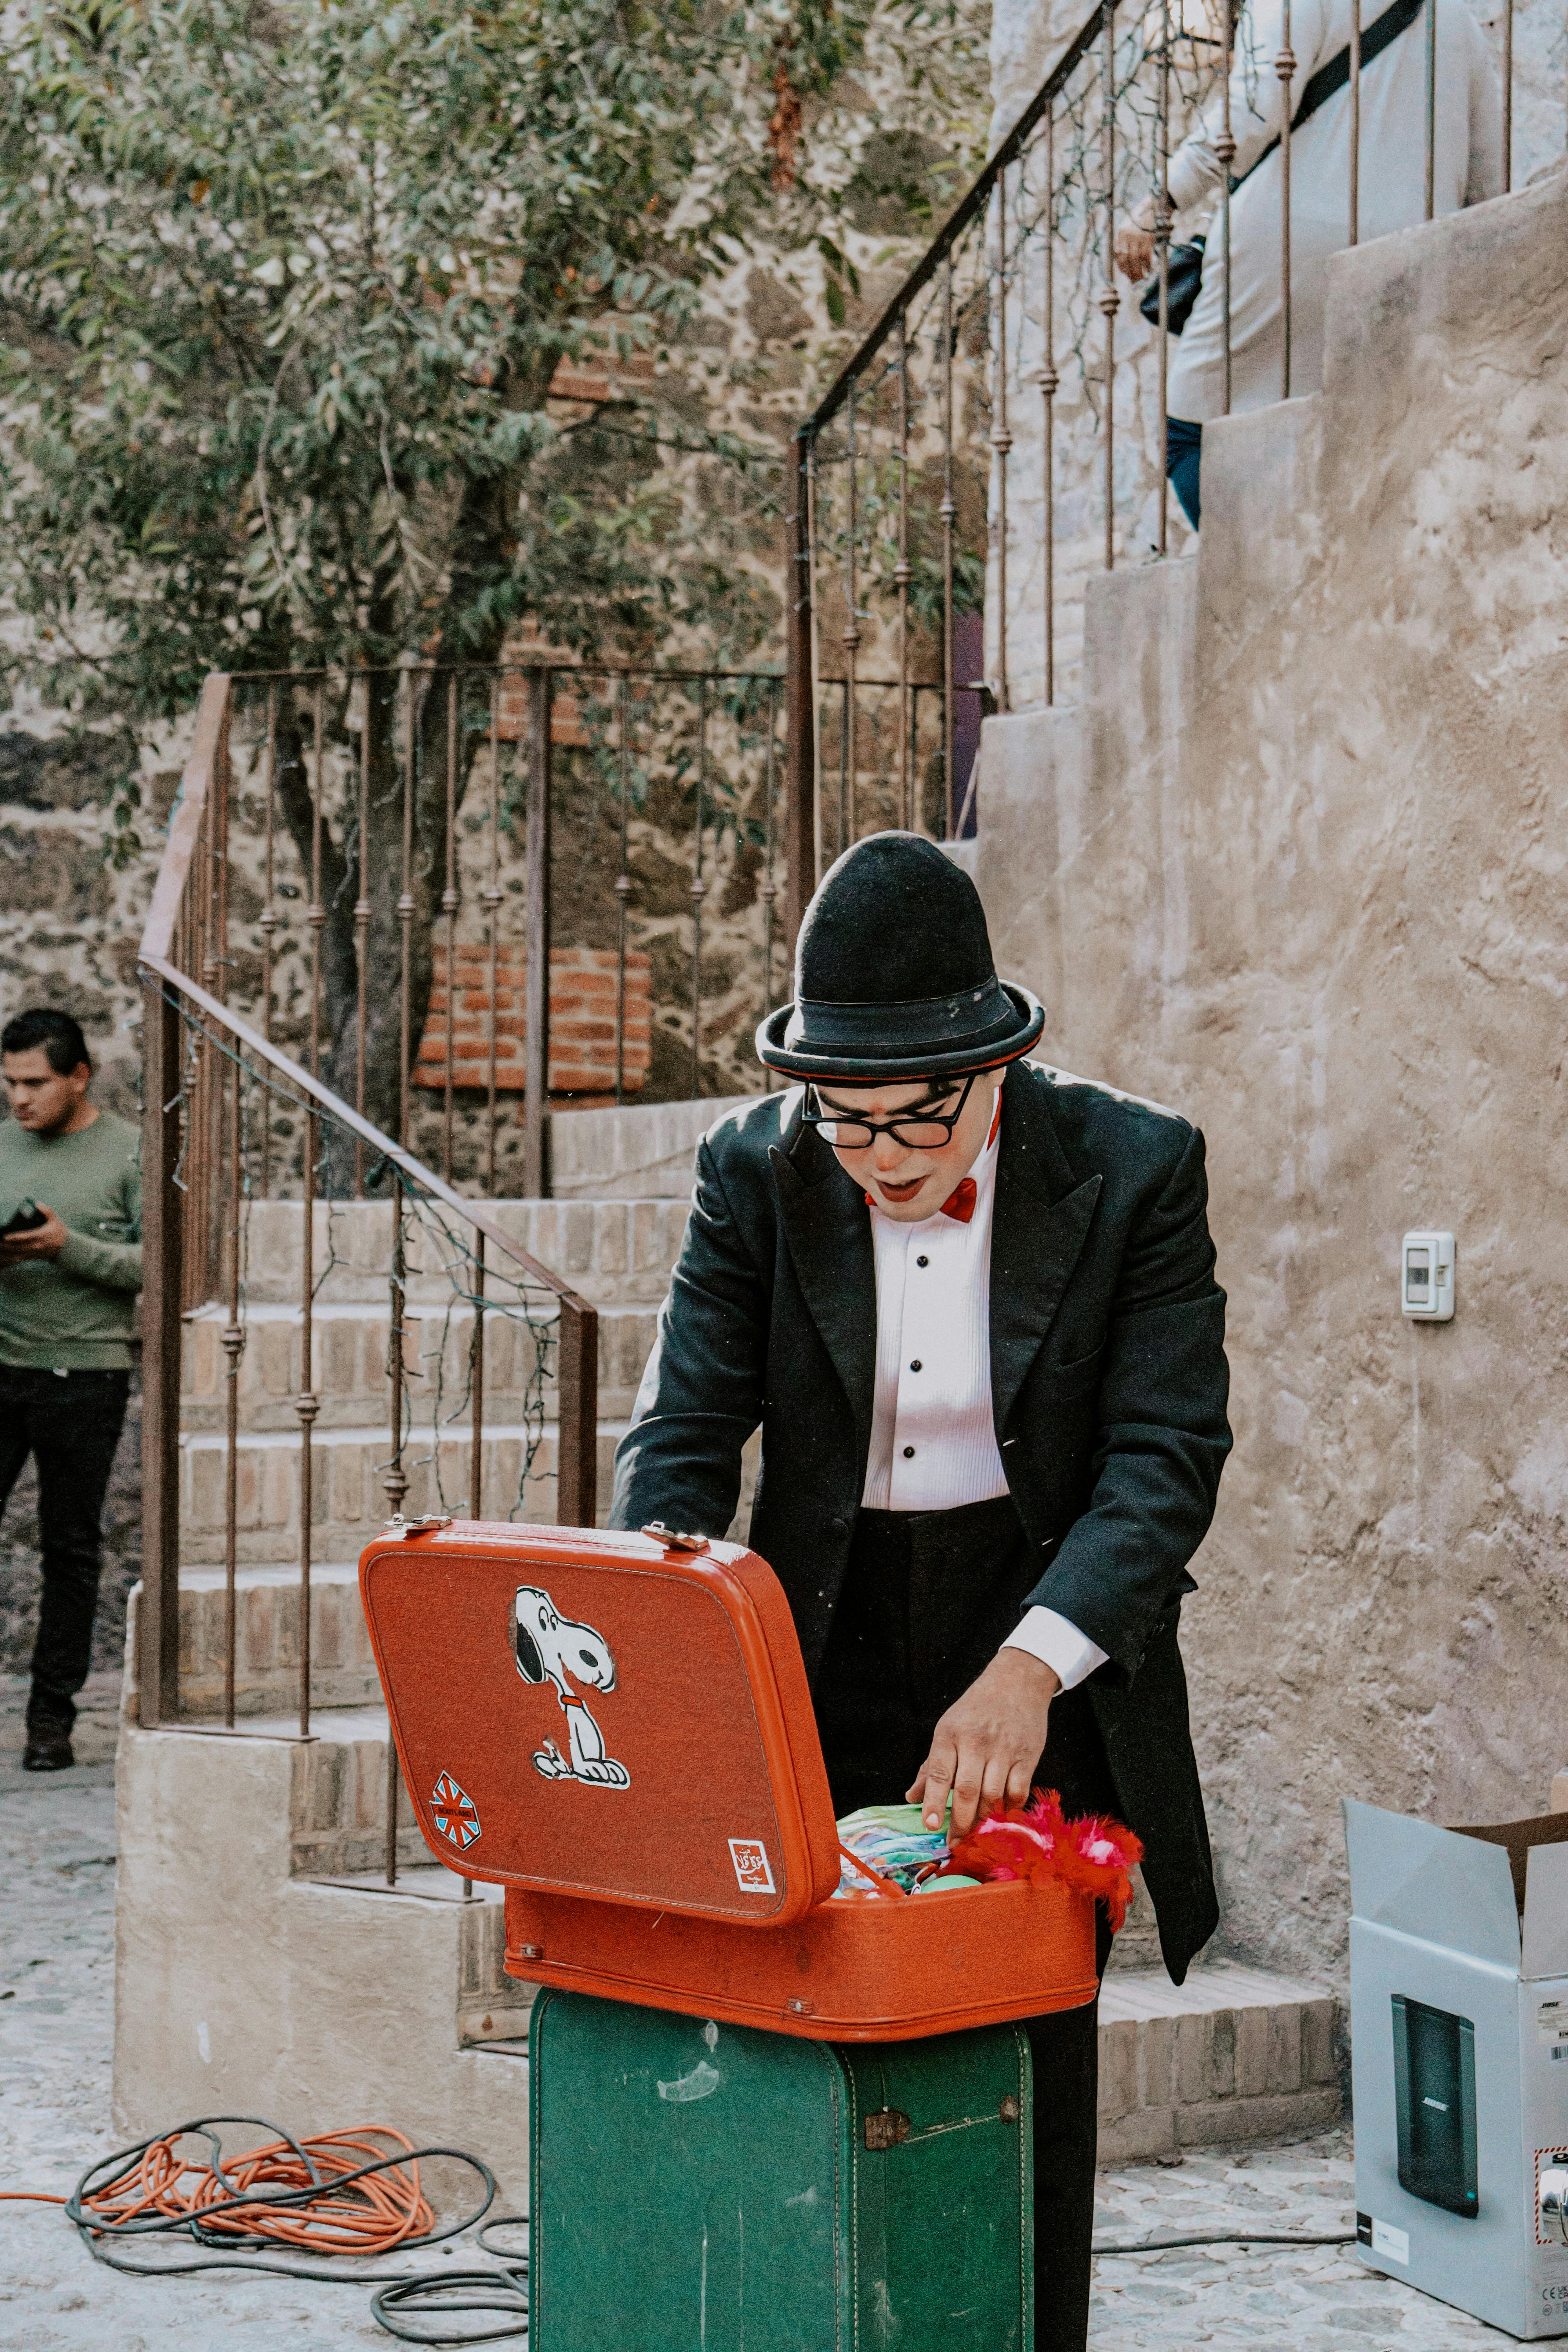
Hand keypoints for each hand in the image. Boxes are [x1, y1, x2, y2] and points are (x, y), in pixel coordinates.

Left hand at [0, 1202, 66, 1264]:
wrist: (66, 1248)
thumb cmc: (59, 1232)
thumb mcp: (55, 1220)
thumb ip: (47, 1211)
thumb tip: (37, 1203)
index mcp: (41, 1236)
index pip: (25, 1237)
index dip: (14, 1237)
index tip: (4, 1236)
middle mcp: (37, 1245)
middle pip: (18, 1247)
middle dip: (6, 1245)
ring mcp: (34, 1252)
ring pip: (18, 1254)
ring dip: (7, 1252)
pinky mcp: (33, 1256)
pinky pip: (20, 1258)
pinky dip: (11, 1257)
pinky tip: (4, 1254)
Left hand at [906, 1648, 1061, 1842]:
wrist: (1016, 1681)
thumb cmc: (976, 1709)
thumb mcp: (948, 1728)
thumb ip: (930, 1765)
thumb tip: (911, 1797)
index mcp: (950, 1734)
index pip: (938, 1772)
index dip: (932, 1801)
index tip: (929, 1826)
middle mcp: (975, 1741)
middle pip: (966, 1790)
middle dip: (959, 1822)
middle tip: (955, 1843)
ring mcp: (1003, 1749)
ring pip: (992, 1794)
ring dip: (983, 1819)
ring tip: (976, 1833)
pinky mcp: (1027, 1755)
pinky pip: (1018, 1791)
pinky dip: (1009, 1808)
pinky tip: (1001, 1814)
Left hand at [1113, 201, 1157, 283]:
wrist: (1158, 202)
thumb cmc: (1145, 214)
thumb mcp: (1132, 224)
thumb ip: (1129, 239)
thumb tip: (1129, 258)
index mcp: (1121, 231)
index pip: (1118, 254)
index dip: (1122, 266)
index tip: (1126, 274)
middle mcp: (1127, 234)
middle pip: (1126, 259)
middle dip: (1130, 272)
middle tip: (1134, 282)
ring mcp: (1137, 235)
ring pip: (1136, 259)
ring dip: (1139, 272)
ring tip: (1142, 280)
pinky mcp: (1148, 236)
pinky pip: (1146, 256)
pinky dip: (1147, 265)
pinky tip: (1149, 271)